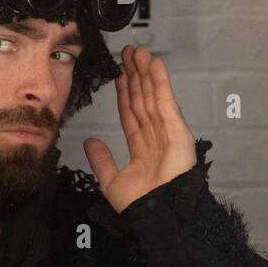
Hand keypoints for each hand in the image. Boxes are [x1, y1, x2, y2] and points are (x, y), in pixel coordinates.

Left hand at [84, 44, 196, 213]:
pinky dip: (160, 82)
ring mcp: (167, 132)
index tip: (119, 73)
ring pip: (152, 96)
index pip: (130, 113)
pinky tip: (154, 64)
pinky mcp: (178, 130)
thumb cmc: (139, 204)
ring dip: (146, 72)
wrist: (156, 215)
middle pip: (142, 99)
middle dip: (134, 76)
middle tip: (128, 52)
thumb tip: (89, 141)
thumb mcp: (110, 180)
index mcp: (141, 146)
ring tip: (138, 51)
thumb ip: (101, 159)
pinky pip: (166, 102)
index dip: (124, 92)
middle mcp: (155, 136)